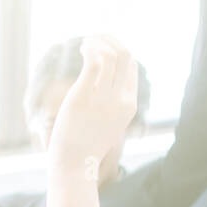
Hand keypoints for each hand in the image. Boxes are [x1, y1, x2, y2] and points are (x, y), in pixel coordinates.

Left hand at [48, 36, 138, 175]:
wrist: (75, 166)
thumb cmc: (86, 148)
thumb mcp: (107, 126)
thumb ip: (110, 108)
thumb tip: (100, 94)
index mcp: (129, 105)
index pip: (132, 67)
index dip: (119, 51)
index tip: (103, 49)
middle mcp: (120, 99)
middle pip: (126, 55)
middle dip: (111, 40)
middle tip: (94, 39)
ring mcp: (103, 98)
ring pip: (112, 54)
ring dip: (98, 41)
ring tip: (85, 43)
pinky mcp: (83, 96)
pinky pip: (95, 60)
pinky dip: (89, 48)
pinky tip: (81, 48)